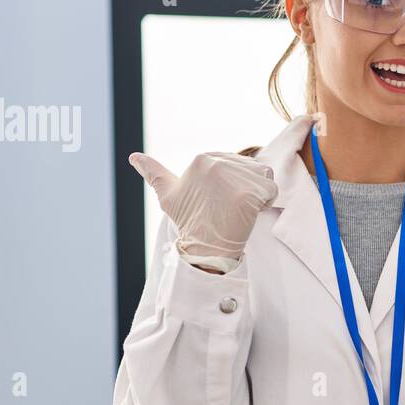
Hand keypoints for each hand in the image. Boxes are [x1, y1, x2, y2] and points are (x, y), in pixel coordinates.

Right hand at [128, 151, 277, 261]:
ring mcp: (234, 177)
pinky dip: (267, 201)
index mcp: (201, 159)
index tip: (220, 200)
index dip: (231, 182)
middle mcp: (217, 163)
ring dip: (258, 193)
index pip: (231, 161)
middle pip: (248, 168)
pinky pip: (271, 188)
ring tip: (241, 208)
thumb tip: (133, 157)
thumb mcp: (167, 194)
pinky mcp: (250, 191)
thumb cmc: (188, 221)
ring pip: (261, 176)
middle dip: (245, 187)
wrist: (204, 248)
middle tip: (230, 208)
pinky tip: (252, 212)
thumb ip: (153, 172)